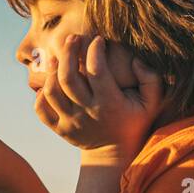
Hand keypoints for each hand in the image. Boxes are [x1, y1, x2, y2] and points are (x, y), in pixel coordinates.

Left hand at [36, 34, 163, 160]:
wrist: (115, 154)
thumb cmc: (134, 120)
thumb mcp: (152, 103)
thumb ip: (151, 79)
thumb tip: (135, 61)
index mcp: (110, 104)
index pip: (97, 70)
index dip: (95, 50)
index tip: (98, 39)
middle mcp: (87, 113)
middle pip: (68, 77)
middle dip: (69, 52)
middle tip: (73, 38)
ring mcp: (71, 122)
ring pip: (51, 91)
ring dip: (52, 70)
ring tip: (58, 57)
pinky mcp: (59, 129)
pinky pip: (41, 109)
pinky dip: (41, 94)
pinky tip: (51, 82)